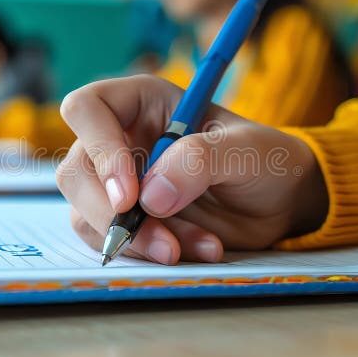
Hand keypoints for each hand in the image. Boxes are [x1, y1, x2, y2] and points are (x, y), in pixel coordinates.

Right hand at [56, 75, 327, 264]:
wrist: (281, 204)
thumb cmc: (266, 160)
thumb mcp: (248, 151)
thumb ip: (201, 160)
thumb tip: (150, 195)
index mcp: (144, 103)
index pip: (87, 108)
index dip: (97, 147)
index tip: (130, 193)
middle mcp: (122, 138)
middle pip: (76, 170)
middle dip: (110, 211)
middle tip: (159, 239)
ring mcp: (120, 182)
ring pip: (86, 212)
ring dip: (134, 239)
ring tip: (188, 249)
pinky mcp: (127, 219)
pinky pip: (109, 240)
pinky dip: (145, 253)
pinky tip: (194, 250)